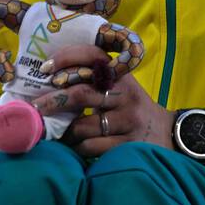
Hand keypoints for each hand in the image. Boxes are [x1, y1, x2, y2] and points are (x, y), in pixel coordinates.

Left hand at [30, 44, 176, 158]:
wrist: (169, 134)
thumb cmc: (133, 108)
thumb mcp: (122, 87)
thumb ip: (95, 82)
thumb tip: (51, 82)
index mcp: (122, 76)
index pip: (93, 56)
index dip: (67, 58)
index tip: (46, 68)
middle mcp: (125, 95)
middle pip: (81, 93)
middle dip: (52, 101)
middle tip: (35, 108)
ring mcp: (128, 120)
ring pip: (82, 126)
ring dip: (64, 132)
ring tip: (58, 133)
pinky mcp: (128, 145)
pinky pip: (91, 147)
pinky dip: (77, 148)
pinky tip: (76, 147)